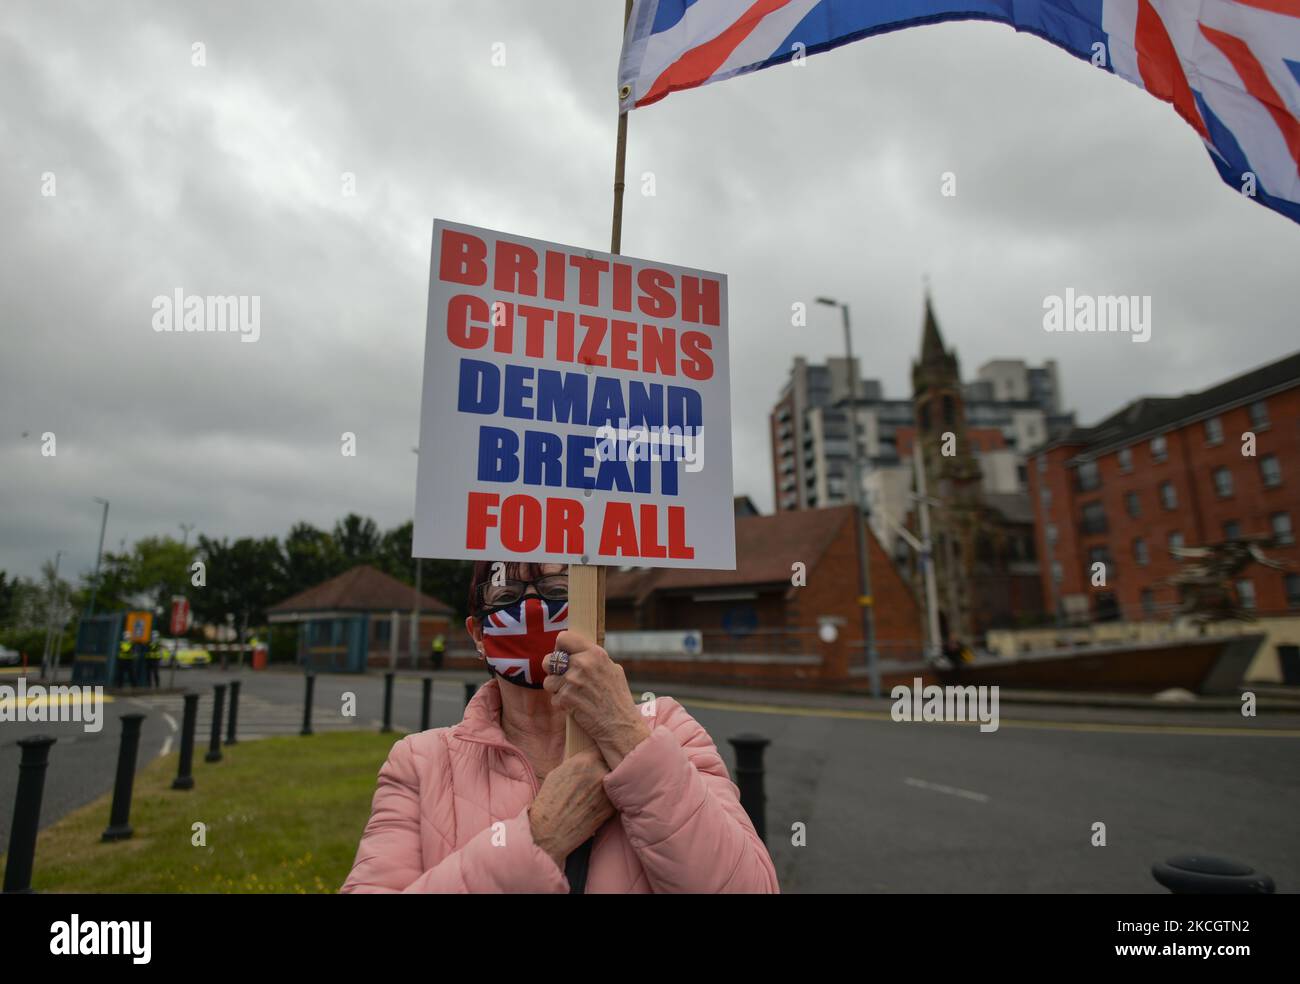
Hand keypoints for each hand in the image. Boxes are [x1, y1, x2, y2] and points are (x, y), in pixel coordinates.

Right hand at [527, 749, 614, 869]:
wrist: (550, 832)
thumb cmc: (549, 803)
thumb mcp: (557, 773)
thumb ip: (575, 763)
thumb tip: (586, 759)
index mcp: (584, 761)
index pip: (600, 749)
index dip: (598, 754)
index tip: (596, 758)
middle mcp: (598, 773)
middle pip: (609, 763)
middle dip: (604, 768)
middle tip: (596, 776)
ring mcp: (607, 791)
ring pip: (613, 780)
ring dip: (608, 784)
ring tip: (594, 792)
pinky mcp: (611, 808)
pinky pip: (614, 797)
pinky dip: (608, 798)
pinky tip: (595, 804)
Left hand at [544, 630, 651, 769]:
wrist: (620, 725)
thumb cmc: (618, 698)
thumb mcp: (613, 669)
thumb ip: (594, 658)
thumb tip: (578, 651)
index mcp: (594, 653)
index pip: (564, 638)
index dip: (561, 648)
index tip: (563, 655)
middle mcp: (582, 664)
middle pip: (550, 659)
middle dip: (553, 670)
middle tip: (564, 678)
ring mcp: (572, 681)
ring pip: (548, 680)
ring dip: (556, 688)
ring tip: (572, 694)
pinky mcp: (566, 698)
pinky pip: (554, 697)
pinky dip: (562, 704)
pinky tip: (575, 706)